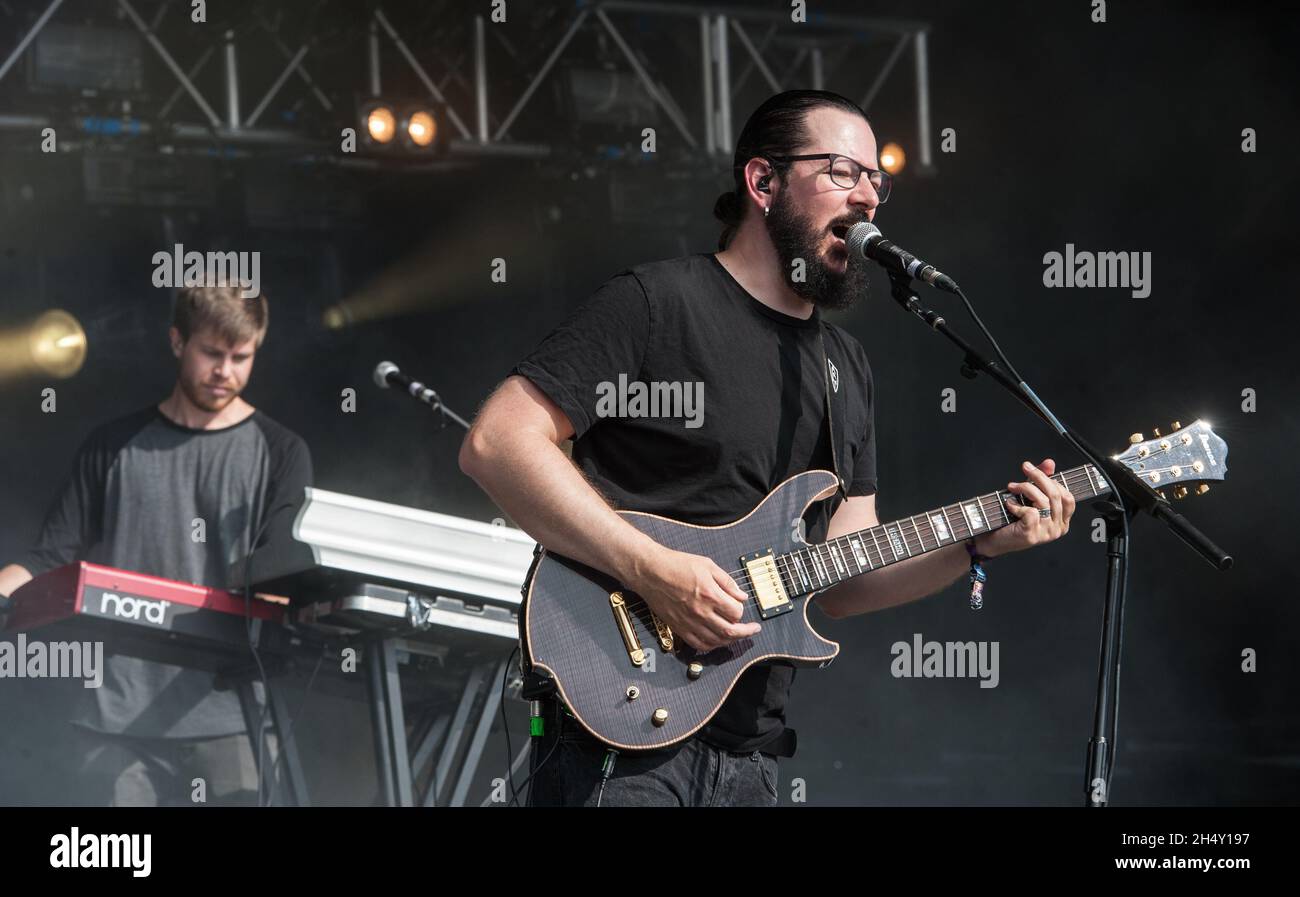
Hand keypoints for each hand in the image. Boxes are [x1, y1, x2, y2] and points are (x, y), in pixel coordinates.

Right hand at [625, 546, 760, 652]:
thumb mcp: (707, 565)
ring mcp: (689, 622)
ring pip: (716, 641)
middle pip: (730, 631)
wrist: (650, 571)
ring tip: (736, 634)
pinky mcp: (679, 628)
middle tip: (753, 630)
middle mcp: (701, 612)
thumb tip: (741, 595)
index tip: (741, 606)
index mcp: (710, 595)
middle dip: (745, 632)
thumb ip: (727, 582)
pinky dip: (711, 645)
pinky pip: (699, 644)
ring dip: (730, 640)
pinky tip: (716, 640)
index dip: (742, 610)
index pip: (736, 612)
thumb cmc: (676, 565)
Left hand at [974, 458, 1075, 557]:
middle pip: (1055, 495)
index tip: (1034, 469)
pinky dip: (1017, 505)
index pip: (1068, 497)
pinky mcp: (1032, 535)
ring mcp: (1046, 533)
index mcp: (1062, 521)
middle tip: (1025, 467)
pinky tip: (1009, 504)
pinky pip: (1030, 512)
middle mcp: (1057, 528)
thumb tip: (1050, 463)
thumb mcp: (1029, 498)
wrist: (993, 540)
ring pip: (1043, 501)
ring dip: (1025, 488)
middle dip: (1039, 477)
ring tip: (1012, 487)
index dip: (1053, 480)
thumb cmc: (1012, 519)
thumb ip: (1041, 481)